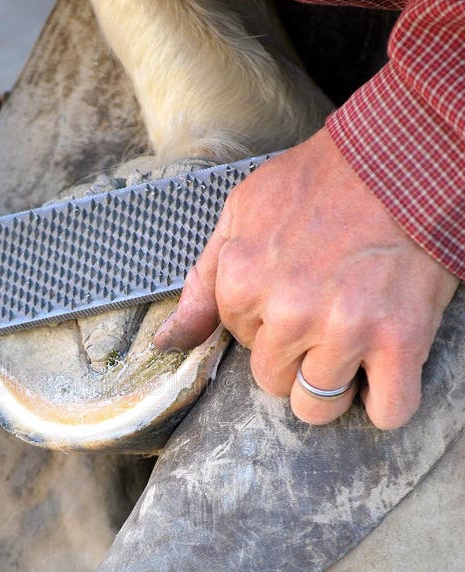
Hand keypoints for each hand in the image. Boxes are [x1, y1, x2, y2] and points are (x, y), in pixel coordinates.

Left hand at [155, 128, 458, 428]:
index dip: (265, 321)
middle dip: (294, 358)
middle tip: (323, 316)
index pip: (238, 342)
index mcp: (244, 280)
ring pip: (317, 408)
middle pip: (272, 382)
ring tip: (352, 345)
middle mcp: (289, 311)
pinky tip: (384, 370)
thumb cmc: (321, 182)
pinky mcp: (401, 340)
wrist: (404, 158)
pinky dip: (386, 401)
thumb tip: (168, 341)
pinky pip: (387, 413)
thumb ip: (202, 283)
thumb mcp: (242, 213)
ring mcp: (345, 329)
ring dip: (332, 386)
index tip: (293, 291)